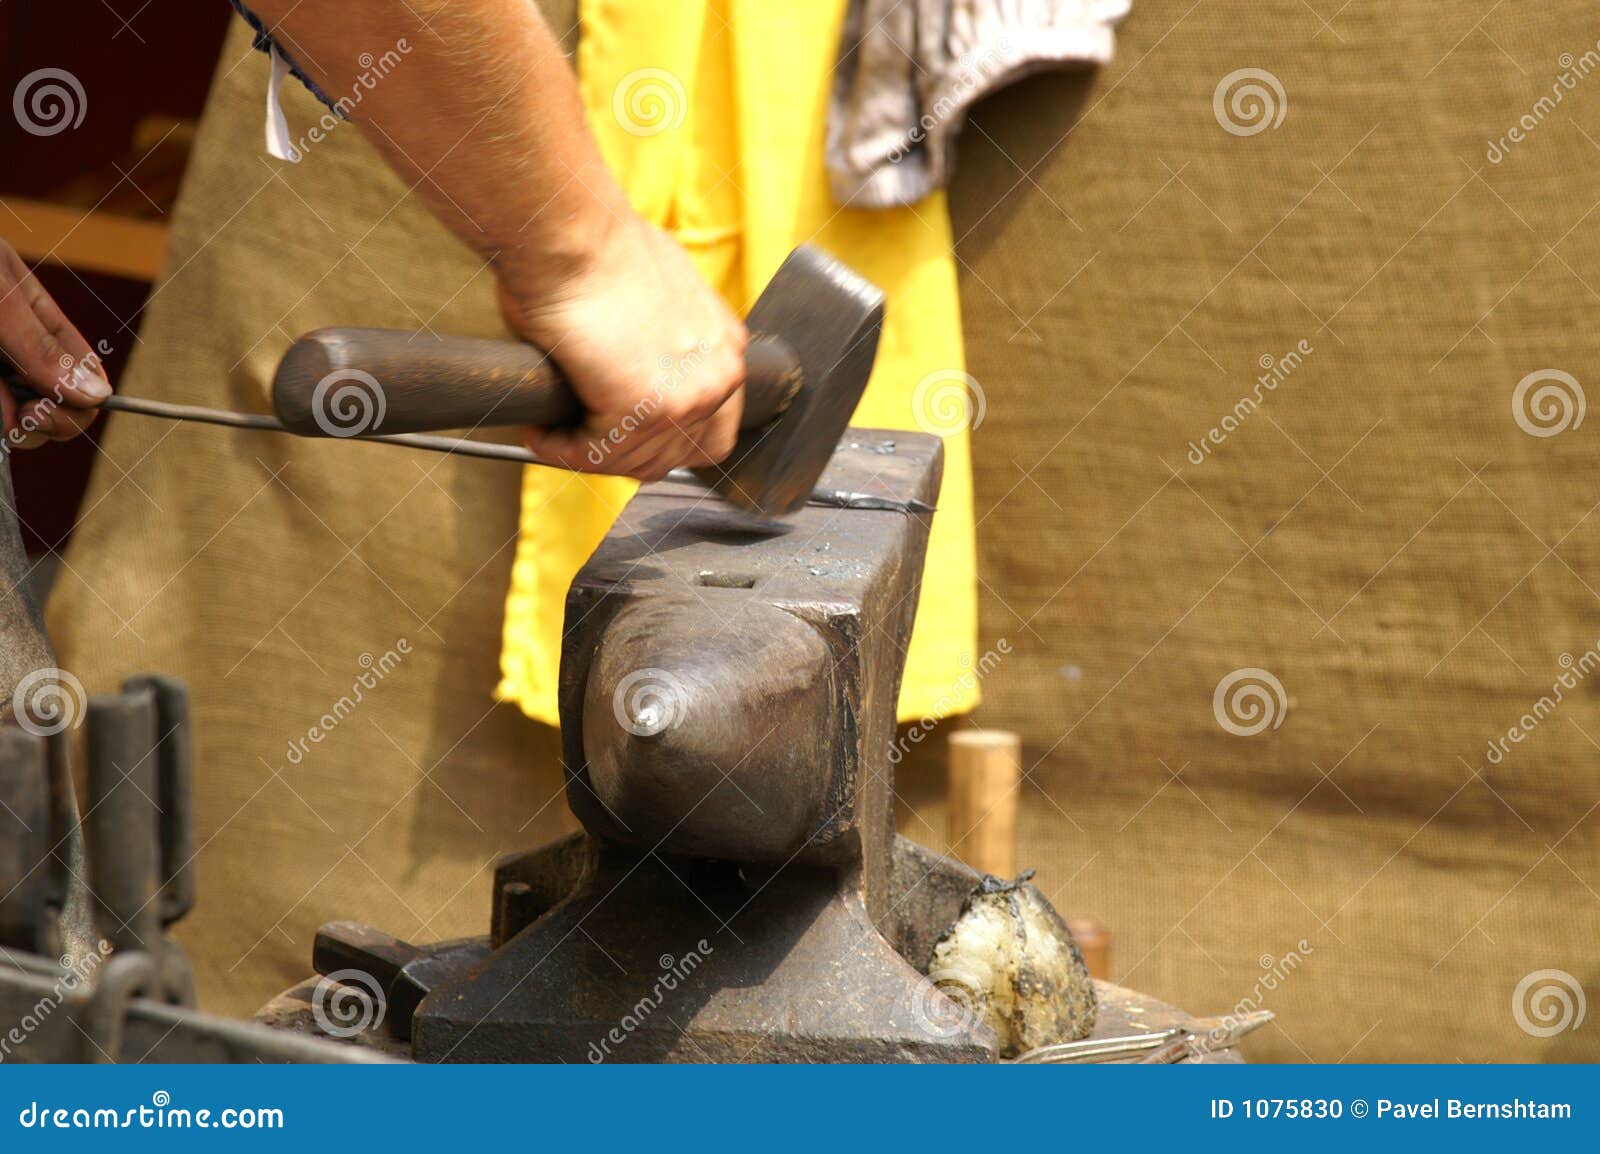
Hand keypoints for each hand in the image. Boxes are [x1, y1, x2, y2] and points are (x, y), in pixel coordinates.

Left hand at [0, 240, 109, 448]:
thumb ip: (40, 345)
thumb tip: (98, 395)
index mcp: (30, 310)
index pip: (84, 369)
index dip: (83, 401)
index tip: (55, 409)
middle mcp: (12, 342)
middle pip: (57, 400)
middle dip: (50, 417)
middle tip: (24, 414)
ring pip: (19, 415)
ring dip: (14, 423)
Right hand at [496, 216, 746, 481]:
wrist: (571, 235)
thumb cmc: (595, 251)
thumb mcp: (651, 296)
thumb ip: (658, 342)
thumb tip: (629, 365)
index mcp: (725, 346)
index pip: (711, 426)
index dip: (662, 439)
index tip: (621, 433)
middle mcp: (720, 375)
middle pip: (679, 454)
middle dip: (625, 455)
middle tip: (581, 440)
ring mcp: (688, 398)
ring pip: (636, 460)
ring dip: (588, 453)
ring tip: (552, 433)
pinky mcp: (644, 411)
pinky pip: (595, 454)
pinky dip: (561, 449)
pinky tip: (540, 430)